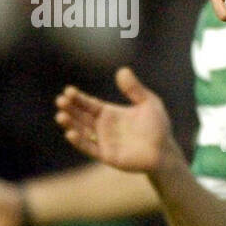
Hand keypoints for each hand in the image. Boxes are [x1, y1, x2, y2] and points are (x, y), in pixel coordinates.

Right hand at [54, 68, 179, 173]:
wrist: (165, 151)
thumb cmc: (157, 126)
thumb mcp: (148, 103)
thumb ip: (134, 89)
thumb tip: (122, 70)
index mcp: (109, 113)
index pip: (88, 104)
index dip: (78, 98)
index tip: (68, 91)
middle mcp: (102, 127)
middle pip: (81, 116)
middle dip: (70, 109)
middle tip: (60, 101)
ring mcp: (103, 141)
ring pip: (81, 131)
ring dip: (70, 124)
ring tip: (61, 116)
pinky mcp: (107, 155)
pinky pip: (90, 148)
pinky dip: (79, 141)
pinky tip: (70, 133)